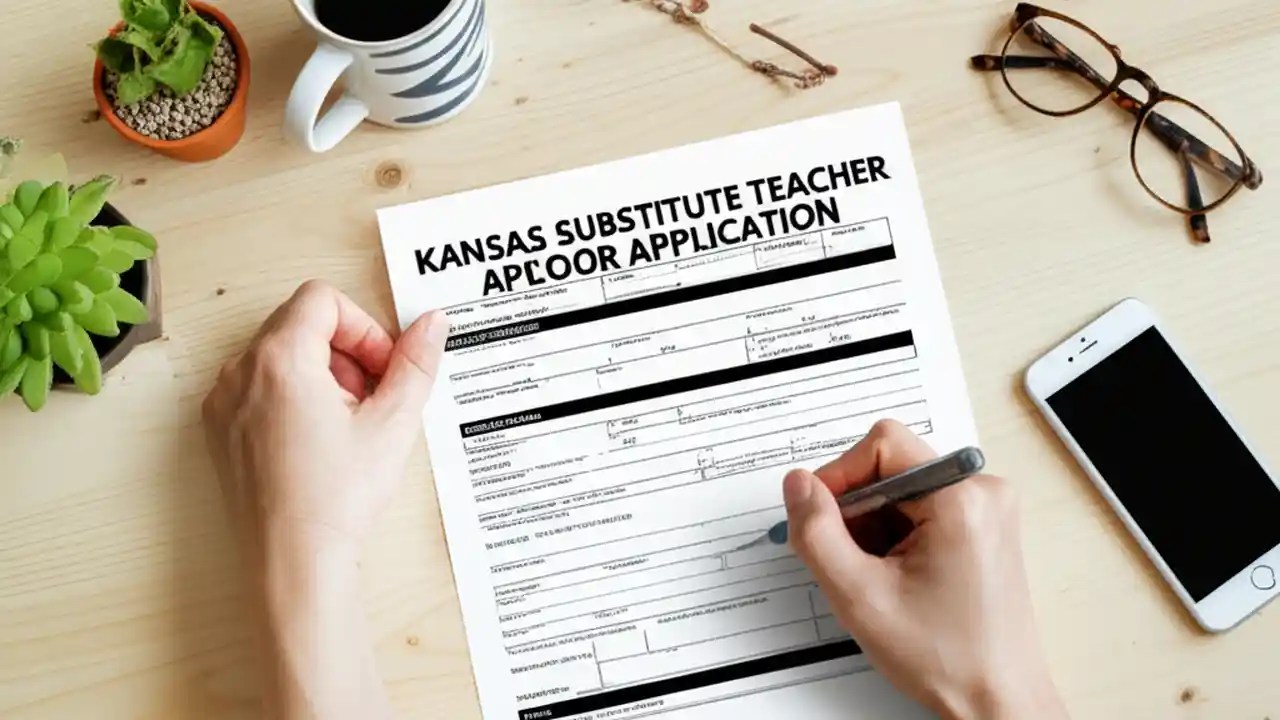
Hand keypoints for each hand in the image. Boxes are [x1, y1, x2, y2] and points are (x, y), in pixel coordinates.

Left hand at [201, 280, 447, 719]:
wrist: (294, 562)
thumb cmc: (337, 498)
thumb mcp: (393, 423)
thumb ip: (416, 363)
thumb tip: (432, 323)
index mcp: (279, 359)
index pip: (321, 299)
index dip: (363, 326)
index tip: (382, 367)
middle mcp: (240, 373)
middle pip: (299, 324)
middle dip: (345, 350)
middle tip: (374, 396)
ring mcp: (223, 403)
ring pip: (279, 355)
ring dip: (321, 373)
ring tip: (349, 423)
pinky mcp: (220, 432)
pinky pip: (258, 388)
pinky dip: (293, 397)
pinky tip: (321, 441)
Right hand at [783, 420, 1066, 719]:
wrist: (997, 700)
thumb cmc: (947, 657)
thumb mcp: (859, 596)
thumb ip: (816, 533)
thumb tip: (797, 485)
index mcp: (962, 498)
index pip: (882, 445)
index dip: (839, 477)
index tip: (820, 518)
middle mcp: (983, 491)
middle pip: (891, 467)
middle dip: (858, 512)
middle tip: (854, 563)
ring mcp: (987, 509)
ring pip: (902, 490)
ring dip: (876, 527)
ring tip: (881, 577)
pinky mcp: (984, 526)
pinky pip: (922, 508)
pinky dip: (897, 536)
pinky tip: (899, 576)